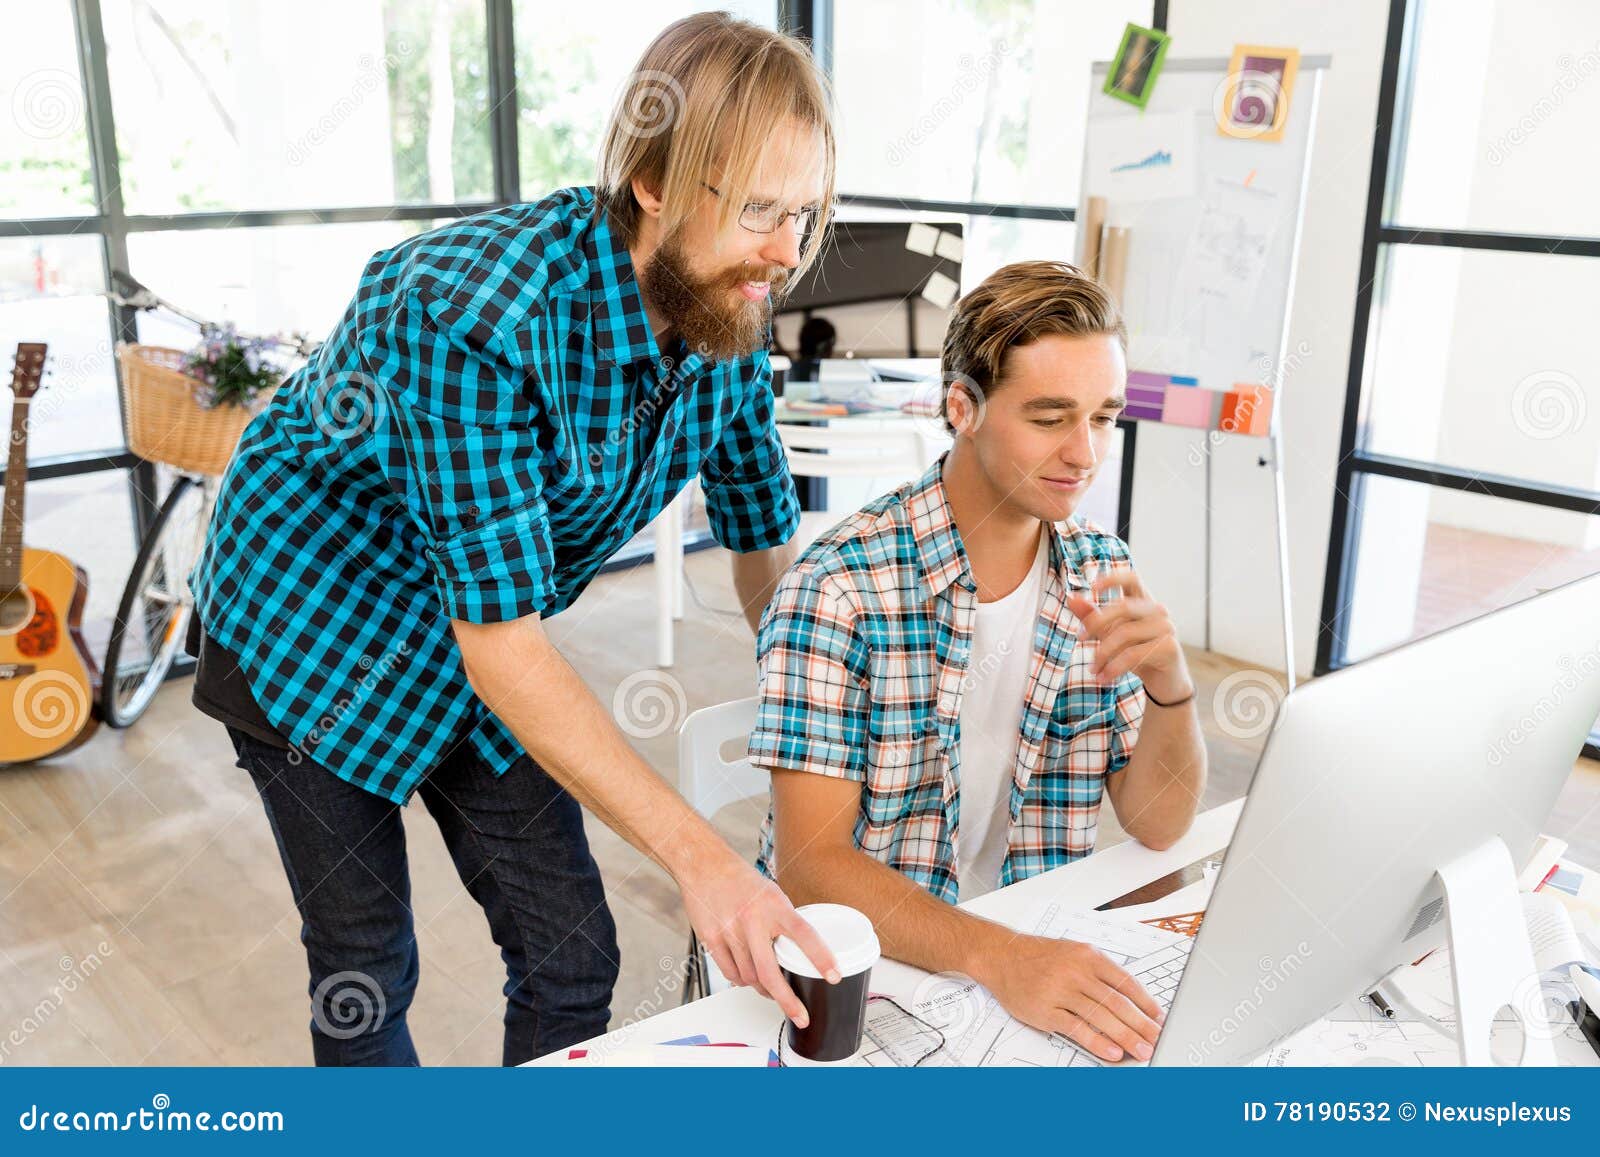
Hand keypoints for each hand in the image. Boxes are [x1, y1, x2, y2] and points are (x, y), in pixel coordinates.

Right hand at [678, 852, 839, 1026]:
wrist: (705, 865)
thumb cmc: (741, 881)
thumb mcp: (772, 894)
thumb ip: (784, 922)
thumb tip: (798, 953)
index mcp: (774, 905)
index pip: (804, 934)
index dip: (821, 957)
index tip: (833, 976)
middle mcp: (752, 919)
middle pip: (770, 971)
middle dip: (787, 1000)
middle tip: (800, 1015)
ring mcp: (730, 931)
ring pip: (749, 977)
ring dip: (761, 988)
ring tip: (768, 985)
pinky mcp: (711, 939)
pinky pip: (730, 974)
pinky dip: (741, 980)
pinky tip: (746, 975)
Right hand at [977, 933, 1163, 1061]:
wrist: (1002, 956)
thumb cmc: (1039, 956)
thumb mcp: (1074, 952)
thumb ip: (1099, 971)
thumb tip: (1129, 998)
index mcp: (1088, 956)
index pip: (1125, 982)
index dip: (1145, 1002)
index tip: (1158, 1018)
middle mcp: (1076, 972)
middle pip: (1117, 1002)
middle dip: (1141, 1024)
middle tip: (1156, 1039)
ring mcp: (1060, 991)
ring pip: (1101, 1016)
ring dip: (1125, 1036)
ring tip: (1141, 1050)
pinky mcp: (1046, 1010)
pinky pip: (1077, 1029)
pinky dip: (1097, 1042)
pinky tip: (1111, 1052)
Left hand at [1066, 569, 1192, 703]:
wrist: (1164, 684)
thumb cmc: (1136, 655)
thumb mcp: (1110, 636)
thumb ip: (1092, 618)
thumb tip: (1072, 599)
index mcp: (1143, 602)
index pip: (1132, 578)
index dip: (1113, 578)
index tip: (1092, 587)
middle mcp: (1157, 611)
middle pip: (1124, 606)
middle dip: (1097, 622)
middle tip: (1080, 638)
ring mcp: (1166, 628)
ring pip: (1125, 633)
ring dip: (1103, 653)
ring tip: (1093, 670)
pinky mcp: (1169, 648)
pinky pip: (1133, 654)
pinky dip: (1114, 668)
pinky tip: (1104, 678)